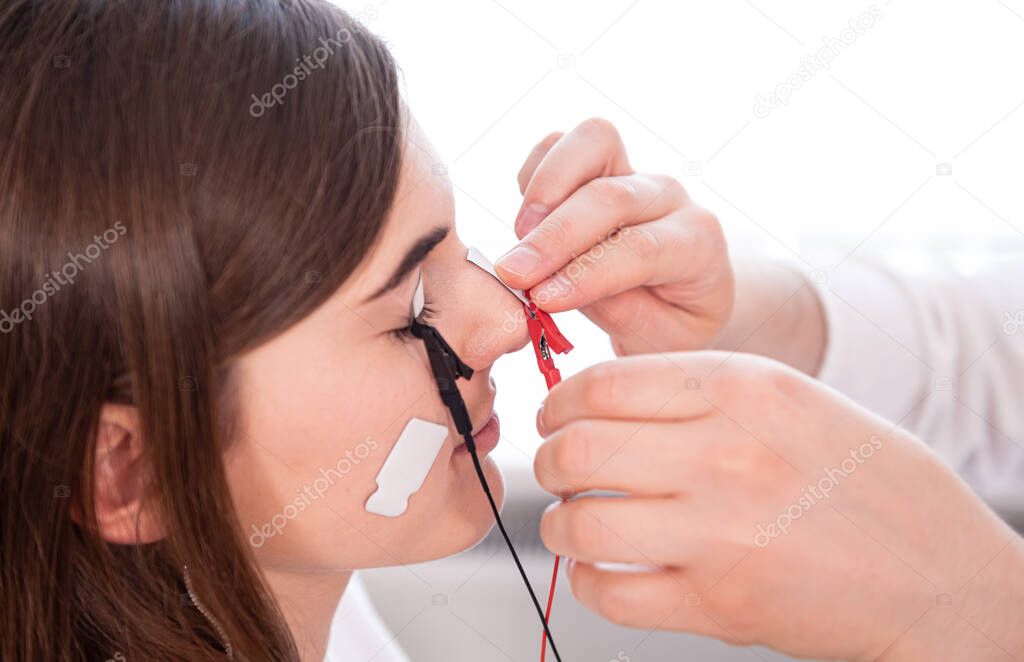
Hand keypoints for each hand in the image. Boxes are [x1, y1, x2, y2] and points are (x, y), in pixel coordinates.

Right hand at [494, 118, 733, 354]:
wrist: (689, 294)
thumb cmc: (675, 322)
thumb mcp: (663, 340)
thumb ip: (620, 312)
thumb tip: (556, 288)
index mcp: (696, 244)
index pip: (639, 249)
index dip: (585, 273)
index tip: (540, 298)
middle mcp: (668, 198)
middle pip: (609, 196)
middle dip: (554, 236)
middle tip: (513, 274)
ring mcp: (635, 173)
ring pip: (594, 141)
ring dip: (546, 185)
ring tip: (520, 236)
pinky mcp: (602, 164)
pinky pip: (562, 144)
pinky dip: (534, 173)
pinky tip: (525, 222)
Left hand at [534, 352, 1023, 660]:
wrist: (942, 576)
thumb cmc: (868, 479)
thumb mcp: (793, 399)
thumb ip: (699, 392)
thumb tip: (602, 398)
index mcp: (744, 388)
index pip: (603, 383)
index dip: (559, 402)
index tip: (556, 417)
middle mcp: (726, 454)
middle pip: (577, 450)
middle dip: (548, 460)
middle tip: (557, 468)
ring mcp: (721, 534)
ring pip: (580, 523)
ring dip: (560, 523)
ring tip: (575, 521)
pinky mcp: (720, 605)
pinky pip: (609, 593)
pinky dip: (588, 582)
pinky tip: (605, 570)